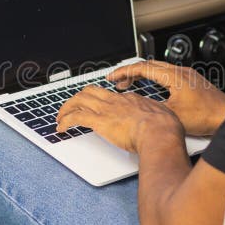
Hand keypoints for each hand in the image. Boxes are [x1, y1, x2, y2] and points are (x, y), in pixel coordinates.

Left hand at [56, 85, 184, 153]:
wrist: (160, 132)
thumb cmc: (165, 129)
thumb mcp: (163, 118)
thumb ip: (157, 119)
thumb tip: (159, 124)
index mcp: (131, 99)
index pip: (109, 96)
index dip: (100, 101)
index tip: (96, 107)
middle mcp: (116, 101)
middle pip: (90, 92)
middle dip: (77, 99)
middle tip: (70, 107)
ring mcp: (107, 110)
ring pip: (79, 100)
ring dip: (66, 109)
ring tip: (60, 118)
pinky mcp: (99, 122)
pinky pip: (75, 117)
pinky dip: (65, 121)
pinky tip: (61, 128)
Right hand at [107, 61, 224, 135]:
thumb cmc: (206, 116)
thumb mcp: (171, 114)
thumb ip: (151, 106)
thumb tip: (136, 106)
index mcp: (173, 76)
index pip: (142, 68)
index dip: (124, 72)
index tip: (112, 77)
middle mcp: (181, 72)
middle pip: (149, 65)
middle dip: (130, 72)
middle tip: (118, 81)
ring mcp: (187, 75)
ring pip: (159, 69)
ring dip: (143, 75)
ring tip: (131, 84)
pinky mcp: (192, 82)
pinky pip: (168, 74)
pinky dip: (155, 79)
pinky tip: (153, 89)